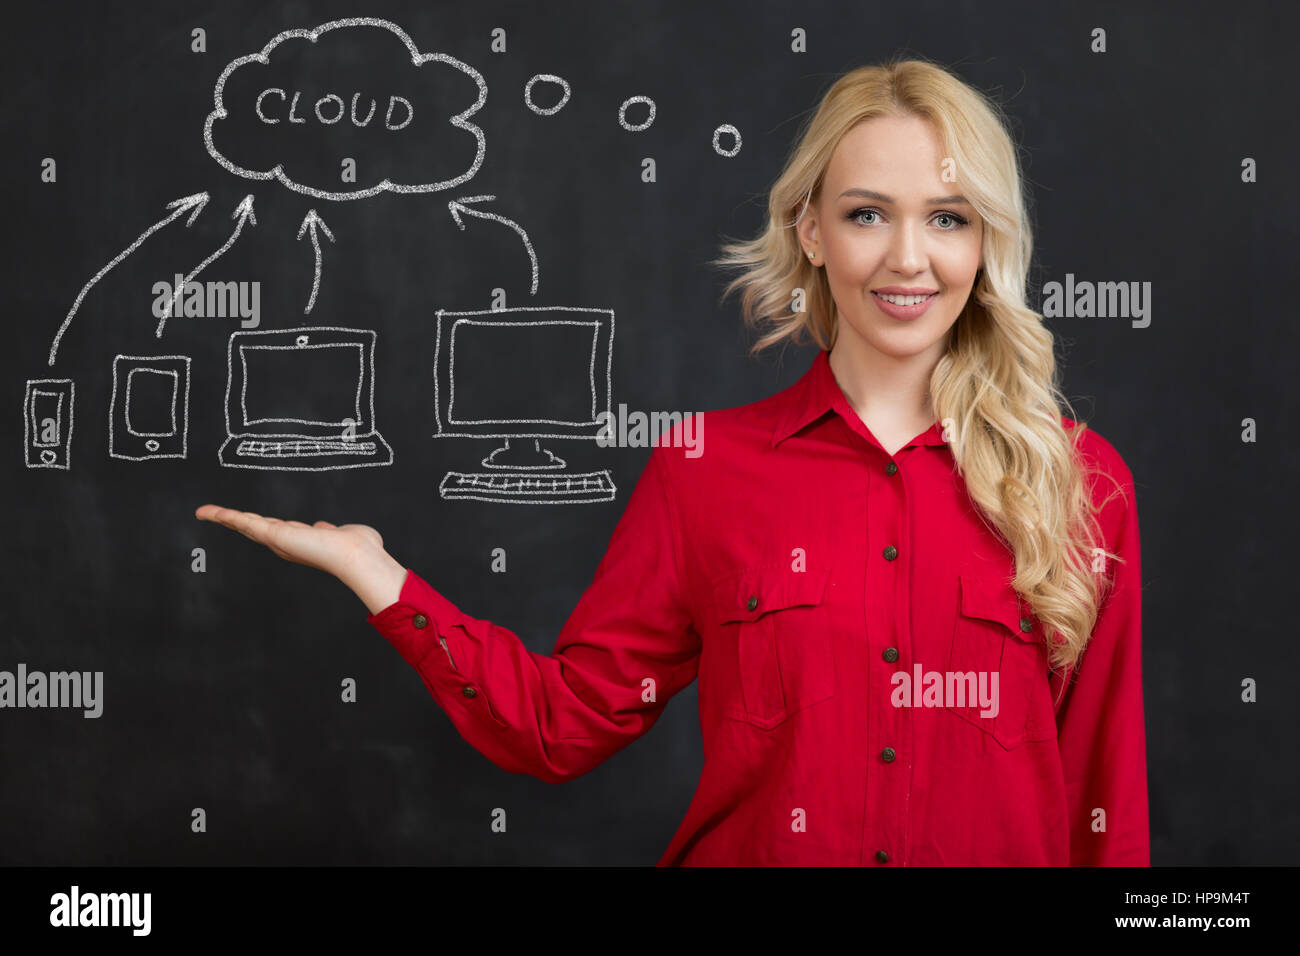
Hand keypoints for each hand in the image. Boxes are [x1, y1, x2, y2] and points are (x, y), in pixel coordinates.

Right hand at [195, 504, 407, 612]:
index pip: (278, 530)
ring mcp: (278, 540)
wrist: (357, 555)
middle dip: (236, 521)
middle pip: (256, 528)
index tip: (249, 520)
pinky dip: (224, 515)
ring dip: (225, 517)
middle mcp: (288, 543)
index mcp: (303, 542)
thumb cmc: (359, 548)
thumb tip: (326, 528)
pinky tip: (207, 511)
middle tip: (217, 514)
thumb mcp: (343, 535)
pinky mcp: (272, 534)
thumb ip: (330, 532)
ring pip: (246, 524)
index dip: (263, 524)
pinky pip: (243, 522)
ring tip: (205, 512)